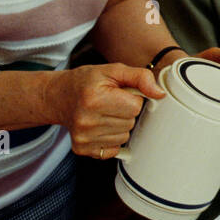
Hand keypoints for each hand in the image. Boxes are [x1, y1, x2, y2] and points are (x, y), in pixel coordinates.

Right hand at [48, 63, 163, 159]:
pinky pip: (114, 149)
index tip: (120, 93)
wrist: (59, 97)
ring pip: (124, 136)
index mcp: (94, 99)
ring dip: (119, 125)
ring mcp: (84, 137)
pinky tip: (99, 126)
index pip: (135, 106)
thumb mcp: (113, 71)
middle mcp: (86, 121)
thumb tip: (159, 94)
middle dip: (125, 112)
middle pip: (130, 122)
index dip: (132, 98)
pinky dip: (111, 139)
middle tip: (110, 103)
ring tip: (103, 113)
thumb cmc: (87, 82)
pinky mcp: (83, 149)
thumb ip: (140, 77)